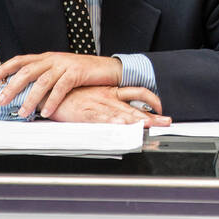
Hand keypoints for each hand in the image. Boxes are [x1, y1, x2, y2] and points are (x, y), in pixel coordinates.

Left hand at [0, 51, 121, 117]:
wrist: (109, 67)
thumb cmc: (84, 72)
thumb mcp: (61, 70)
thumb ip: (45, 75)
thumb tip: (25, 90)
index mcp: (47, 57)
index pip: (21, 60)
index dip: (5, 68)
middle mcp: (54, 59)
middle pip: (27, 71)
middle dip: (12, 87)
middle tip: (2, 100)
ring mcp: (65, 65)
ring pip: (42, 81)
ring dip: (30, 98)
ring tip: (22, 112)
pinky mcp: (77, 73)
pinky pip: (60, 88)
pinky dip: (51, 101)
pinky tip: (46, 112)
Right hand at [49, 85, 171, 125]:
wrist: (52, 92)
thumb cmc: (73, 95)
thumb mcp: (95, 95)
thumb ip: (110, 103)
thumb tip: (124, 114)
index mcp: (111, 92)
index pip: (138, 92)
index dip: (152, 100)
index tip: (162, 108)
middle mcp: (108, 98)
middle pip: (134, 107)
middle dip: (152, 116)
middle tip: (166, 121)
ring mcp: (98, 106)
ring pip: (121, 113)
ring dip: (135, 120)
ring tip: (149, 125)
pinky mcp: (85, 113)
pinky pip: (101, 118)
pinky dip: (111, 122)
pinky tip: (120, 126)